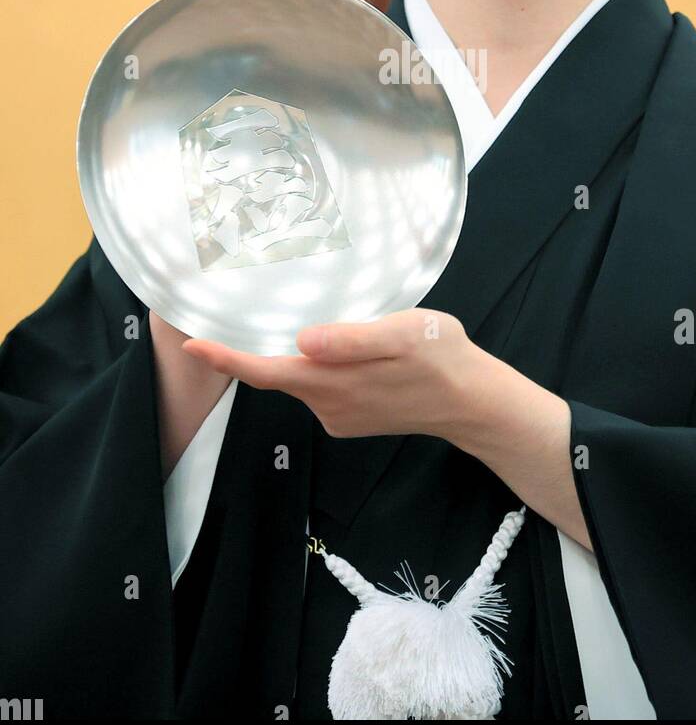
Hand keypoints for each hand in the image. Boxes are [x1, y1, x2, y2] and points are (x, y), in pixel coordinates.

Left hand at [179, 309, 486, 440]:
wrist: (474, 402)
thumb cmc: (441, 359)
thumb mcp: (401, 334)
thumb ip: (351, 339)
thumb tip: (302, 340)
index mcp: (331, 382)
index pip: (264, 371)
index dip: (225, 358)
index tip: (192, 344)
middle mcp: (327, 405)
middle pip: (279, 373)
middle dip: (256, 347)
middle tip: (246, 307)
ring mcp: (340, 415)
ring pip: (304, 378)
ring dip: (299, 354)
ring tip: (316, 316)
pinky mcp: (353, 417)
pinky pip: (325, 387)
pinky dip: (322, 366)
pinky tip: (347, 345)